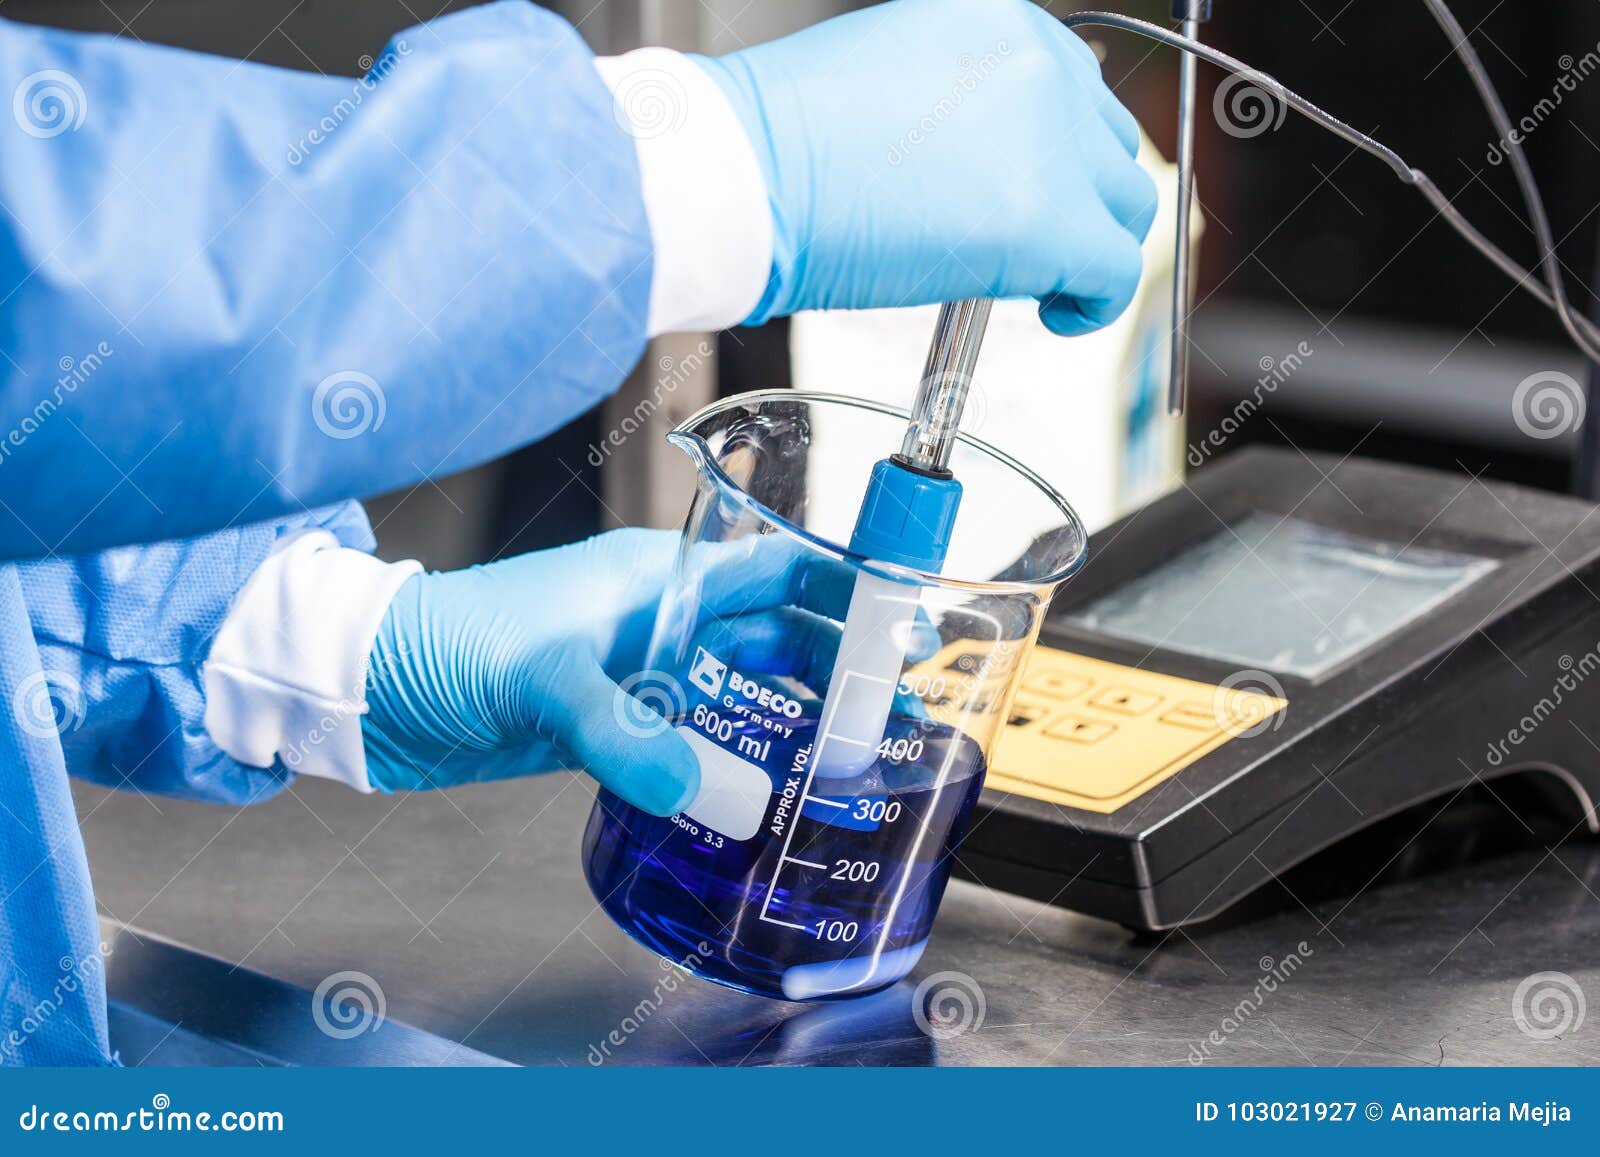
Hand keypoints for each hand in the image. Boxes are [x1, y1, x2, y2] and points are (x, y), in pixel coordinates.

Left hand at [359, 527, 935, 812]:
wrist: (367, 689)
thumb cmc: (439, 643)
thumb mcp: (538, 675)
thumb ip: (617, 729)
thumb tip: (687, 786)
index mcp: (653, 579)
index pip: (772, 572)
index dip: (842, 593)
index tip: (902, 621)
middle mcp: (656, 621)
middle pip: (772, 637)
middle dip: (835, 668)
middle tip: (892, 710)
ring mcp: (635, 673)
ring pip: (738, 692)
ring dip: (789, 720)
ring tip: (846, 757)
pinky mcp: (611, 724)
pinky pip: (692, 740)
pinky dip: (729, 762)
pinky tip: (762, 790)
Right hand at [693, 0, 1157, 334]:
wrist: (746, 176)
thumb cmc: (780, 142)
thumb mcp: (885, 75)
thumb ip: (954, 103)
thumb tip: (977, 156)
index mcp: (998, 23)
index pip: (1069, 90)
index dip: (1055, 154)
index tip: (1029, 188)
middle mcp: (1040, 67)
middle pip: (1107, 145)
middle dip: (1079, 198)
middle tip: (1035, 241)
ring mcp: (1052, 145)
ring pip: (1125, 206)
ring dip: (1092, 247)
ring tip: (1043, 282)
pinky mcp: (1051, 225)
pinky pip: (1118, 275)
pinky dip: (1097, 304)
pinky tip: (1058, 316)